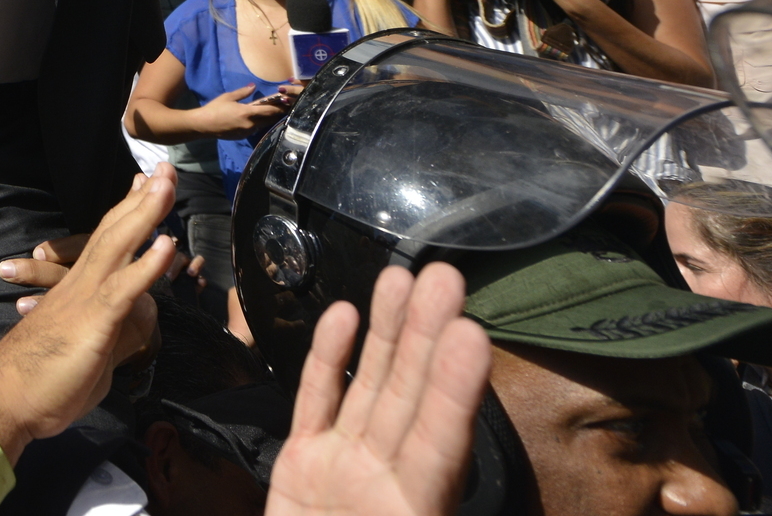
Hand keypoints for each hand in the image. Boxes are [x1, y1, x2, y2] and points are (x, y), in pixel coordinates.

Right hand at [0, 166, 177, 460]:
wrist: (8, 397)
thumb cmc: (46, 381)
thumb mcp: (94, 351)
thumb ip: (118, 330)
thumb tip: (141, 319)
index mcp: (80, 288)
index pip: (108, 239)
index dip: (129, 210)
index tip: (144, 182)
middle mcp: (81, 283)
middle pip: (115, 230)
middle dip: (143, 198)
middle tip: (164, 167)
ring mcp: (86, 297)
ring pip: (119, 245)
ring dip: (146, 212)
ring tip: (166, 183)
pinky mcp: (94, 320)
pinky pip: (124, 287)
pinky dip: (146, 264)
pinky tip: (166, 244)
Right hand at [195, 84, 292, 135]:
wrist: (204, 125)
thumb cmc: (215, 108)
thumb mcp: (228, 97)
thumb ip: (243, 92)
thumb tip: (253, 86)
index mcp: (248, 112)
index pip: (269, 110)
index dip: (280, 107)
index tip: (287, 103)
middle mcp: (250, 124)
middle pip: (269, 119)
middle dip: (277, 114)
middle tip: (285, 108)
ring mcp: (247, 131)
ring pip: (262, 125)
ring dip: (268, 119)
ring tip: (274, 113)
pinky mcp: (242, 136)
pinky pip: (255, 129)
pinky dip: (259, 124)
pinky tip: (259, 119)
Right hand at [267, 263, 489, 515]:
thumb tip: (431, 463)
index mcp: (414, 512)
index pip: (439, 442)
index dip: (454, 388)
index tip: (468, 334)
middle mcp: (386, 482)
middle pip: (410, 399)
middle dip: (426, 335)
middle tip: (444, 279)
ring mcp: (344, 468)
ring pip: (370, 389)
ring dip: (386, 332)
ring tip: (399, 279)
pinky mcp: (303, 465)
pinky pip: (317, 405)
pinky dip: (327, 361)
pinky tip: (342, 318)